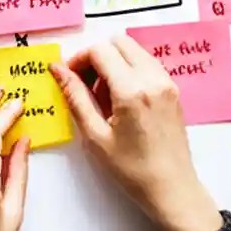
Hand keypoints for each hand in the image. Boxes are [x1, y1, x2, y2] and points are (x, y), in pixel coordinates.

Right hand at [50, 35, 221, 230]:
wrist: (172, 188)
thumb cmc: (132, 169)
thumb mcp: (95, 136)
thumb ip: (75, 97)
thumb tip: (58, 70)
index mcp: (132, 90)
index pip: (100, 51)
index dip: (78, 59)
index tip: (68, 77)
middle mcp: (153, 79)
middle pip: (118, 42)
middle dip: (96, 57)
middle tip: (84, 84)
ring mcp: (167, 82)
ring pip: (134, 51)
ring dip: (114, 63)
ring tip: (103, 96)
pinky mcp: (173, 89)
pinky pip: (147, 64)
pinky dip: (129, 71)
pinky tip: (121, 99)